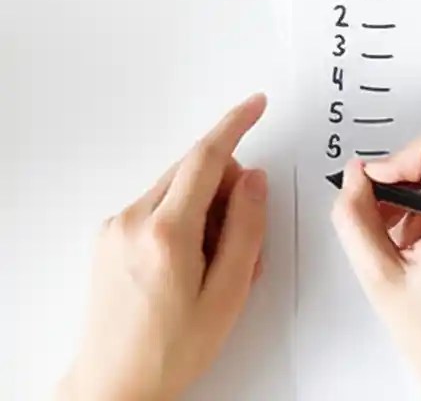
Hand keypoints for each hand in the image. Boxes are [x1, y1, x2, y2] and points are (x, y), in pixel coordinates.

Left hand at [58, 94, 270, 400]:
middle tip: (244, 237)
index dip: (235, 125)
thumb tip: (255, 181)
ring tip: (215, 263)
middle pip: (193, 171)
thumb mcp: (228, 293)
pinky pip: (157, 207)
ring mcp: (115, 229)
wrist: (114, 384)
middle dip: (228, 187)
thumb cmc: (171, 350)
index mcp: (167, 233)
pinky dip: (183, 220)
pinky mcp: (108, 238)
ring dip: (206, 208)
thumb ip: (247, 229)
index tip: (255, 105)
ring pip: (176, 189)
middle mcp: (133, 221)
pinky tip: (191, 263)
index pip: (206, 158)